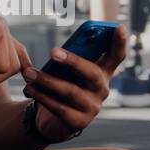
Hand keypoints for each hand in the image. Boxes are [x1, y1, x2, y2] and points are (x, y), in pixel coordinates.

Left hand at [21, 25, 128, 140]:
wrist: (52, 121)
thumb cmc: (61, 87)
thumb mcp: (66, 72)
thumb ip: (68, 60)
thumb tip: (57, 53)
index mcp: (103, 72)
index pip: (117, 56)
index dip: (120, 42)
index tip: (120, 27)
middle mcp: (102, 89)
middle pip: (93, 73)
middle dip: (74, 61)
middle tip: (53, 52)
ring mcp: (93, 107)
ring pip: (71, 91)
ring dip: (47, 80)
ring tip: (28, 73)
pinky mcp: (79, 122)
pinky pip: (60, 107)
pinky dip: (42, 97)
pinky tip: (29, 89)